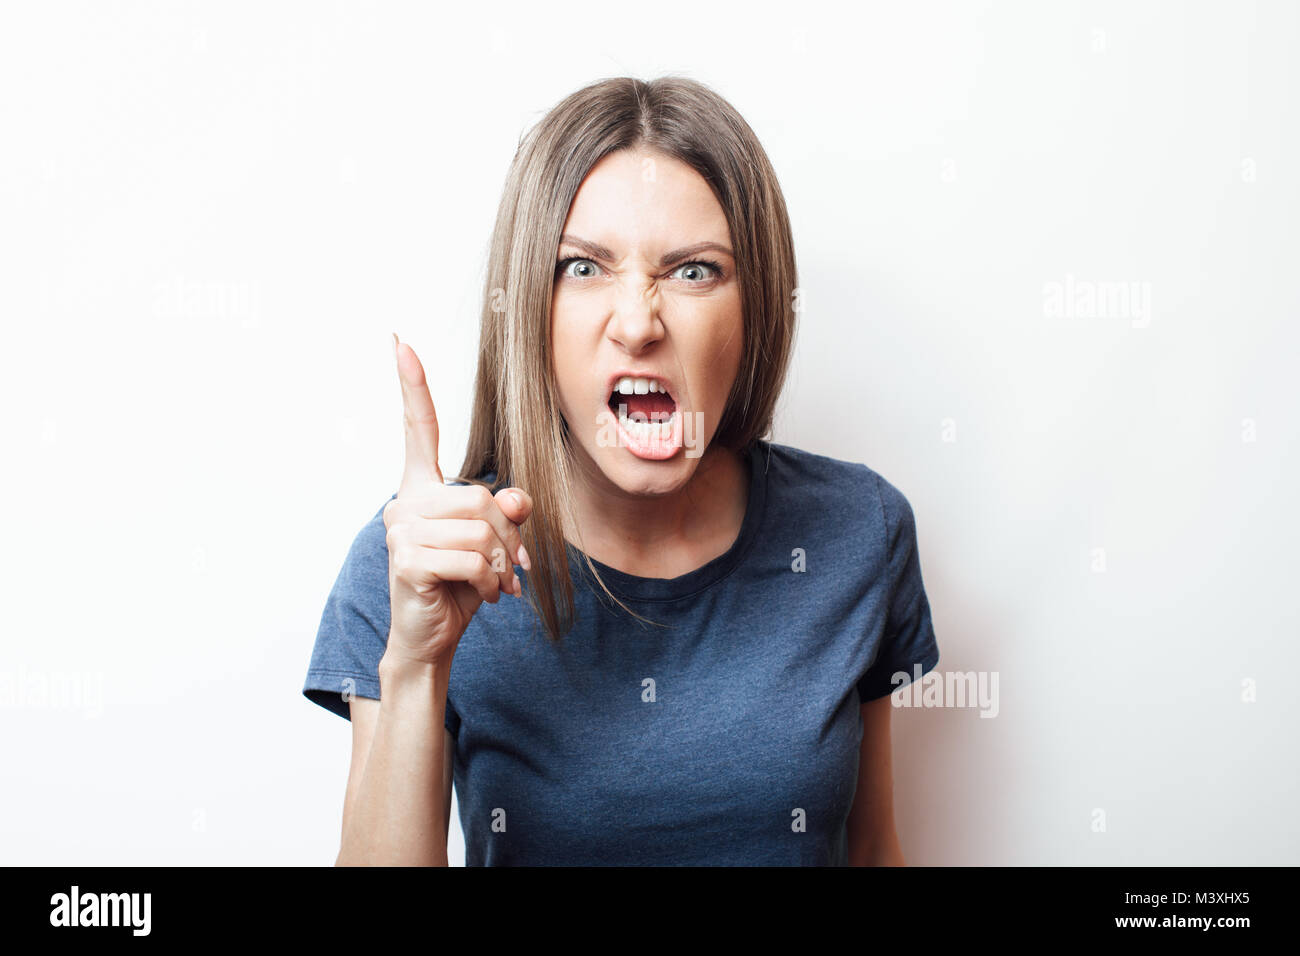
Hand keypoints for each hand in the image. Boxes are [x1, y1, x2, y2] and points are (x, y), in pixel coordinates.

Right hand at [382, 335, 532, 666]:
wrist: (430, 639)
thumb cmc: (458, 587)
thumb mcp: (492, 545)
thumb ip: (506, 514)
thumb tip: (517, 499)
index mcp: (421, 490)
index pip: (418, 431)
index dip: (412, 388)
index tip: (400, 342)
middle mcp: (404, 503)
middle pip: (481, 496)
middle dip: (508, 537)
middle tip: (511, 570)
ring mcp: (401, 530)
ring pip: (481, 529)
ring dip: (501, 563)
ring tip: (495, 585)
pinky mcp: (407, 560)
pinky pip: (471, 557)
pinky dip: (488, 581)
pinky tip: (481, 596)